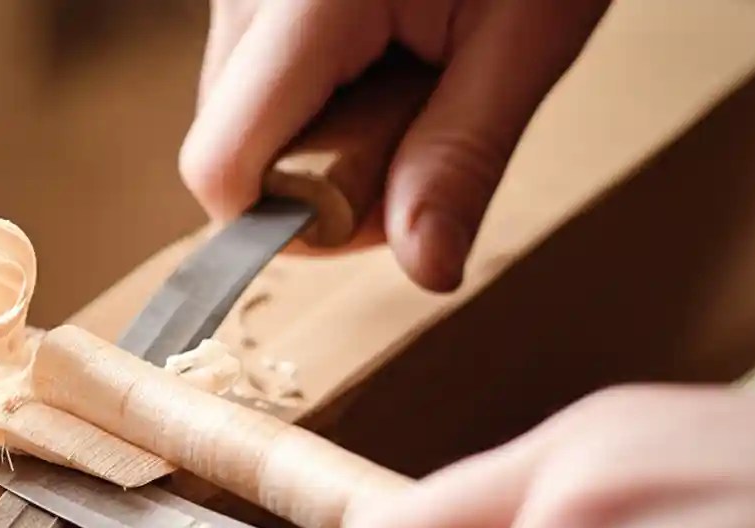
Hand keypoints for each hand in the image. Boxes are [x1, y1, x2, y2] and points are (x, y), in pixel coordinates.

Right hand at [181, 0, 609, 291]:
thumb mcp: (529, 33)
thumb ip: (465, 155)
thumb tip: (426, 267)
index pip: (224, 166)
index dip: (288, 222)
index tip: (373, 208)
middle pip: (224, 151)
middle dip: (311, 184)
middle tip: (409, 139)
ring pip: (233, 123)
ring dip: (310, 144)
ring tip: (397, 87)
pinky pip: (246, 85)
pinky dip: (306, 104)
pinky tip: (370, 63)